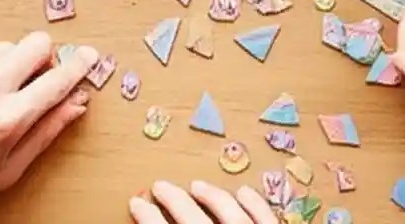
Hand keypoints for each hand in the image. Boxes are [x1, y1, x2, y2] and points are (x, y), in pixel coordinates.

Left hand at [0, 33, 97, 223]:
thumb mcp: (9, 170)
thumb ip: (47, 131)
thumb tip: (77, 102)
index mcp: (9, 120)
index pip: (58, 80)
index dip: (79, 65)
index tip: (88, 55)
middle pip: (35, 44)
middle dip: (44, 58)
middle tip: (35, 79)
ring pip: (5, 45)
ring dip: (10, 62)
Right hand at [130, 181, 276, 222]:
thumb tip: (153, 219)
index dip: (148, 218)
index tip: (137, 203)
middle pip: (193, 219)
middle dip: (174, 200)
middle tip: (160, 185)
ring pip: (231, 214)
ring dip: (212, 196)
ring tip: (197, 184)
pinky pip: (267, 219)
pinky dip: (255, 204)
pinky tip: (244, 192)